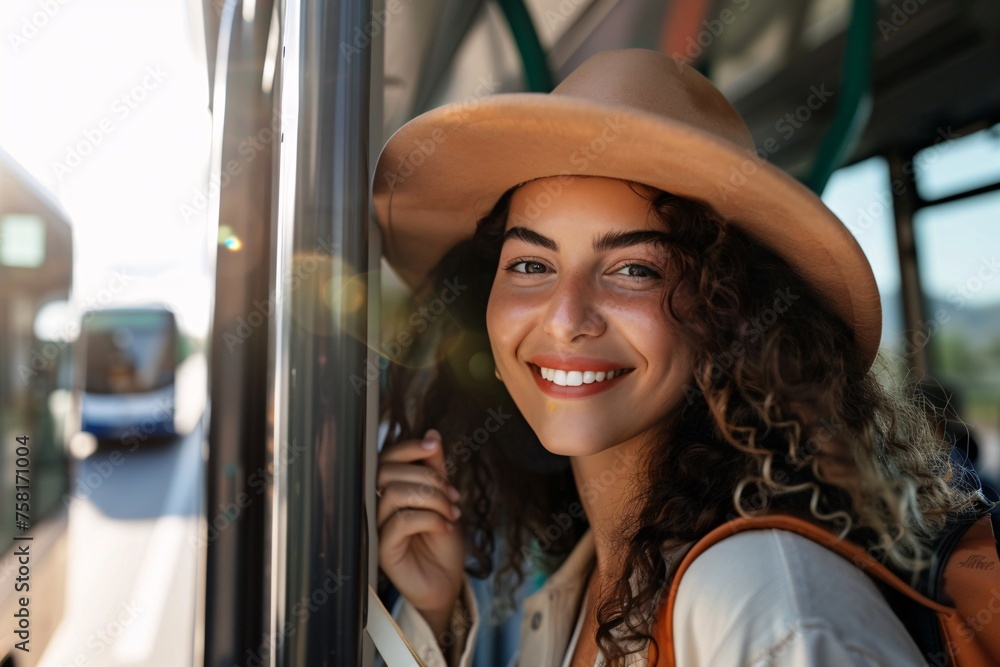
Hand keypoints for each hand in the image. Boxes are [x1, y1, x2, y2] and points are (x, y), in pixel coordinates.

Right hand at [377, 428, 464, 633]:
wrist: (446, 580)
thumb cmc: (441, 540)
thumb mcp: (443, 498)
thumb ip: (434, 468)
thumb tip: (432, 435)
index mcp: (389, 490)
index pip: (387, 458)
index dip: (409, 448)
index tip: (434, 447)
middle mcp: (376, 507)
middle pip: (389, 473)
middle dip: (428, 479)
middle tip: (453, 497)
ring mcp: (376, 528)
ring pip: (394, 494)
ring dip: (432, 499)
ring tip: (451, 513)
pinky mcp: (381, 549)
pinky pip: (400, 521)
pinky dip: (429, 519)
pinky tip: (444, 527)